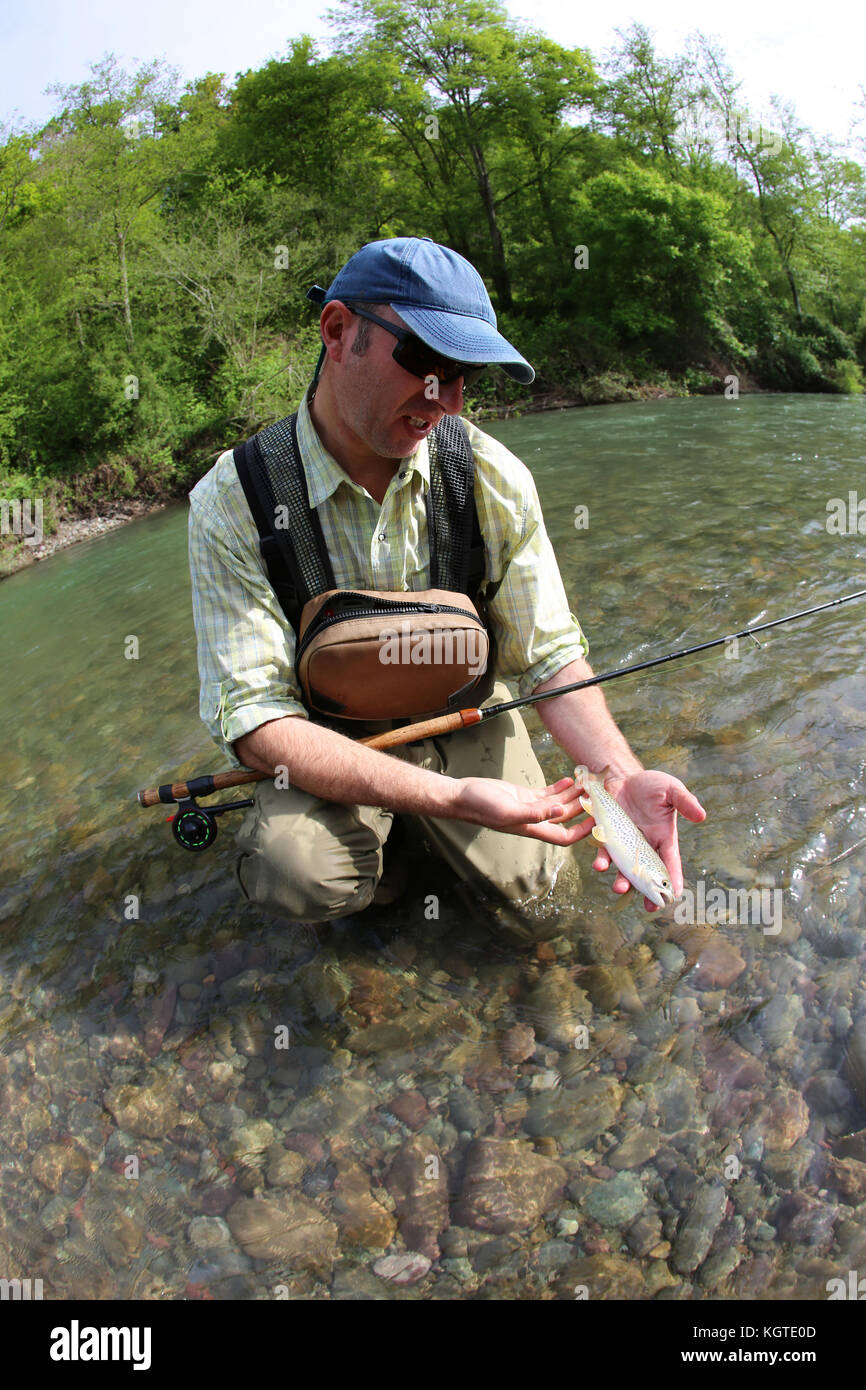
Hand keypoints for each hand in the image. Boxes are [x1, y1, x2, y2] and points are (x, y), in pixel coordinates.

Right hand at [453, 774, 588, 842]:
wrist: (462, 796)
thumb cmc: (481, 806)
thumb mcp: (509, 810)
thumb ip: (534, 813)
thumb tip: (560, 813)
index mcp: (533, 828)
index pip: (565, 836)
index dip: (583, 831)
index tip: (598, 820)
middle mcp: (534, 820)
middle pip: (566, 817)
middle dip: (583, 807)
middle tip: (598, 793)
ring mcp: (529, 807)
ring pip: (559, 803)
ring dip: (574, 794)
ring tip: (589, 781)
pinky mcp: (523, 795)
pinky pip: (547, 794)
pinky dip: (560, 787)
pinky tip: (570, 779)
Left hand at [571, 769, 705, 909]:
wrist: (621, 776)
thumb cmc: (651, 785)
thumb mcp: (671, 789)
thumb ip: (684, 801)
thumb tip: (701, 816)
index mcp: (663, 837)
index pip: (670, 861)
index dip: (674, 879)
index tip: (675, 896)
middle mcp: (644, 845)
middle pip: (646, 873)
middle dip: (647, 890)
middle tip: (648, 906)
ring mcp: (624, 843)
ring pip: (624, 868)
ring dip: (622, 880)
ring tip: (619, 888)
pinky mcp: (606, 836)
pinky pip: (605, 852)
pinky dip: (603, 859)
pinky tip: (600, 865)